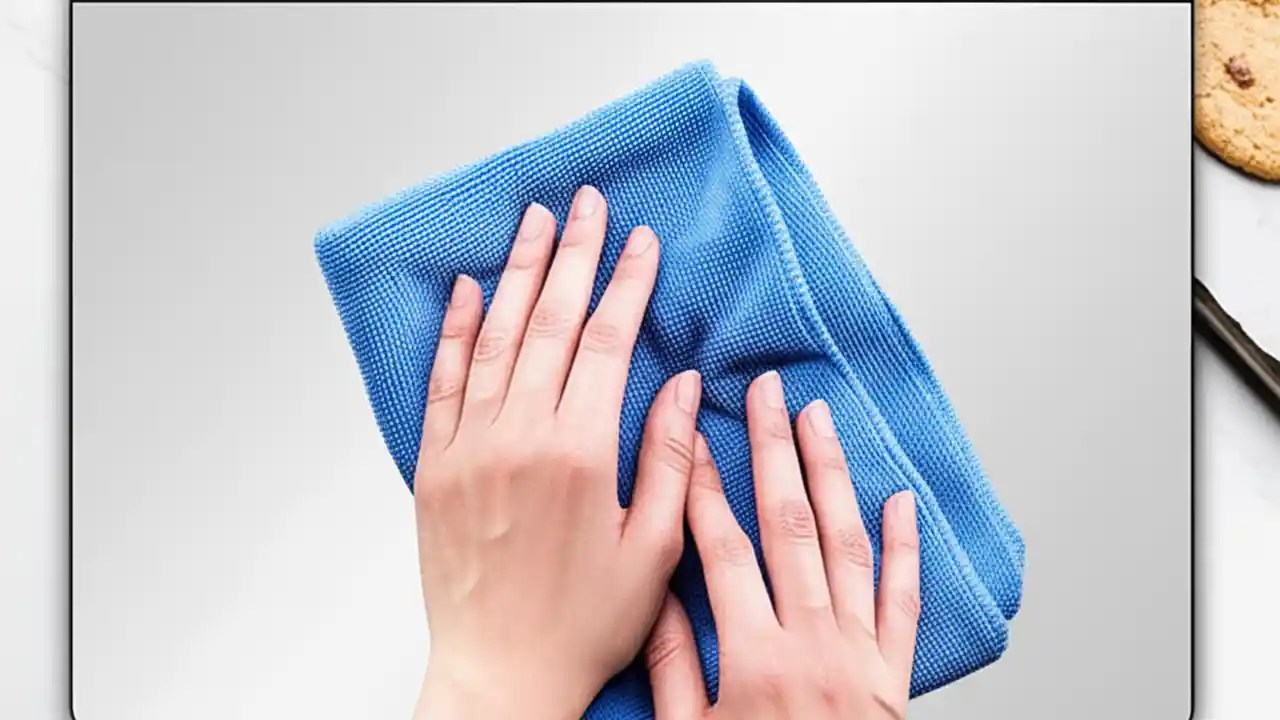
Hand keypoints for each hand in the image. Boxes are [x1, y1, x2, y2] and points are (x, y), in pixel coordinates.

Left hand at [412, 187, 700, 719]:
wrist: (500, 674)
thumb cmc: (583, 624)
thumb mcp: (653, 548)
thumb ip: (669, 458)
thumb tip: (681, 384)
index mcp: (580, 453)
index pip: (605, 342)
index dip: (627, 284)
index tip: (641, 241)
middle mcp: (518, 437)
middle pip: (548, 322)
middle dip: (572, 255)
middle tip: (585, 203)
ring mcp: (469, 448)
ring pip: (493, 338)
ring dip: (515, 274)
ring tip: (533, 223)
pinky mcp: (434, 467)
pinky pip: (443, 382)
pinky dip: (453, 331)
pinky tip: (465, 291)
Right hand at [644, 372, 920, 718]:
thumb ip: (675, 667)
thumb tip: (661, 596)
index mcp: (755, 660)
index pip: (724, 551)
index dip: (708, 489)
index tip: (698, 439)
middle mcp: (814, 644)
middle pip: (790, 526)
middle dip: (775, 452)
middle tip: (768, 395)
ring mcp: (861, 656)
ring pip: (848, 546)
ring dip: (834, 476)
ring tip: (823, 421)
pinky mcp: (895, 676)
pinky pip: (904, 601)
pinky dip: (906, 549)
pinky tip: (902, 501)